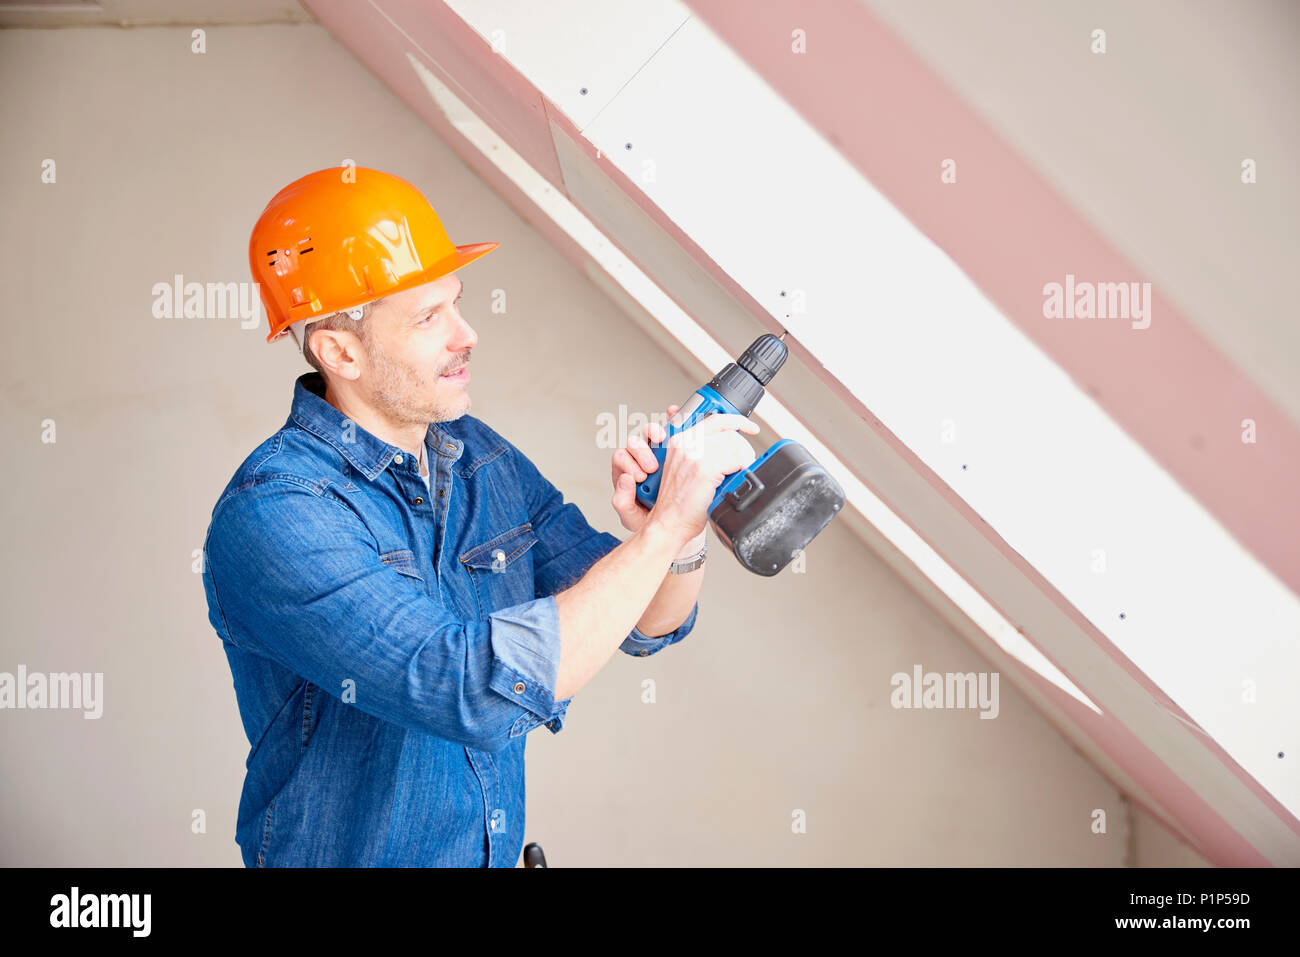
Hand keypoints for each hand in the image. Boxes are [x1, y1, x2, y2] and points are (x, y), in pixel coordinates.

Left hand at [610, 404, 678, 533]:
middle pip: (636, 442)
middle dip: (643, 452)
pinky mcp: (673, 447)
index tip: (640, 476)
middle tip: (652, 467)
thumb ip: (622, 502)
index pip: (622, 457)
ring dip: (658, 436)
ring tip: (666, 446)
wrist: (673, 523)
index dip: (629, 464)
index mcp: (626, 471)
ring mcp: (657, 451)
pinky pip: (671, 428)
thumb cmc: (649, 518)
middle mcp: (639, 458)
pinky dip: (673, 420)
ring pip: (652, 434)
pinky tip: (680, 422)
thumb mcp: (632, 517)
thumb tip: (625, 480)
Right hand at [645, 412, 760, 546]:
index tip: (749, 427)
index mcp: (679, 441)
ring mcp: (694, 455)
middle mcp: (685, 444)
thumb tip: (729, 448)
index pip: (715, 419)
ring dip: (743, 461)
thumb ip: (702, 454)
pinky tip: (733, 479)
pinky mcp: (703, 469)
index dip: (736, 421)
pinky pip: (735, 460)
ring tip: (737, 474)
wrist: (668, 523)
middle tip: (745, 462)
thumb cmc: (678, 504)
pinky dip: (741, 470)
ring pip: (734, 446)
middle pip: (728, 433)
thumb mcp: (686, 470)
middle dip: (743, 448)